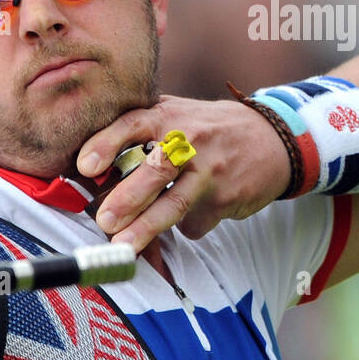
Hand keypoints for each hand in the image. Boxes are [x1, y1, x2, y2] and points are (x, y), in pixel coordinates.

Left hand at [75, 95, 291, 252]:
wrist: (272, 138)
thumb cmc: (207, 128)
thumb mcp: (175, 114)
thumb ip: (138, 132)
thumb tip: (87, 168)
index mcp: (167, 116)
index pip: (131, 125)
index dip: (106, 145)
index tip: (85, 167)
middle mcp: (188, 140)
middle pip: (155, 169)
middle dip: (127, 198)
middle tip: (104, 220)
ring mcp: (210, 170)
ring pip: (175, 203)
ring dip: (147, 227)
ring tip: (123, 245)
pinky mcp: (226, 197)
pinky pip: (195, 222)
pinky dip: (184, 228)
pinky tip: (186, 223)